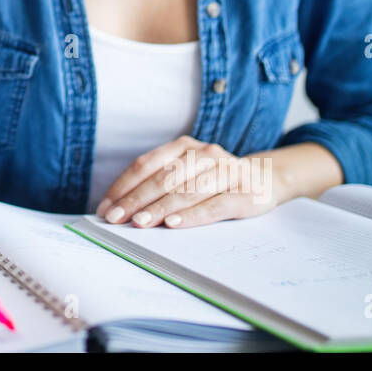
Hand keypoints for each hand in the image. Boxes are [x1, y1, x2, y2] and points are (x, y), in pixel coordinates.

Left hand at [95, 135, 283, 228]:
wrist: (265, 179)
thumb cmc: (213, 180)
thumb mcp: (186, 172)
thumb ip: (157, 183)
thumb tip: (118, 207)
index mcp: (184, 146)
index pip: (146, 165)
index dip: (123, 186)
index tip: (106, 208)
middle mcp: (205, 154)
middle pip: (163, 179)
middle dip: (136, 200)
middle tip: (116, 218)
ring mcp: (226, 172)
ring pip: (186, 192)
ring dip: (160, 209)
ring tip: (139, 223)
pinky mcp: (245, 193)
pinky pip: (214, 205)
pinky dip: (192, 216)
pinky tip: (173, 224)